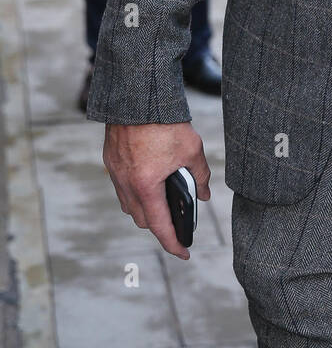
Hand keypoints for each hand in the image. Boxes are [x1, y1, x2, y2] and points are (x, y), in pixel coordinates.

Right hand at [103, 122, 210, 259]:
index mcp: (146, 186)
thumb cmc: (165, 122)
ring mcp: (115, 172)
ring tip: (163, 202)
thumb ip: (200, 176)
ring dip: (145, 209)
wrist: (137, 95)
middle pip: (142, 219)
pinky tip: (149, 181)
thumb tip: (204, 195)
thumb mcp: (192, 150)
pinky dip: (135, 191)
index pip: (160, 226)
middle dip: (159, 226)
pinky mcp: (110, 159)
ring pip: (129, 204)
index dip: (173, 243)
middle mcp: (126, 183)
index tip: (184, 252)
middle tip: (177, 222)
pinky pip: (121, 186)